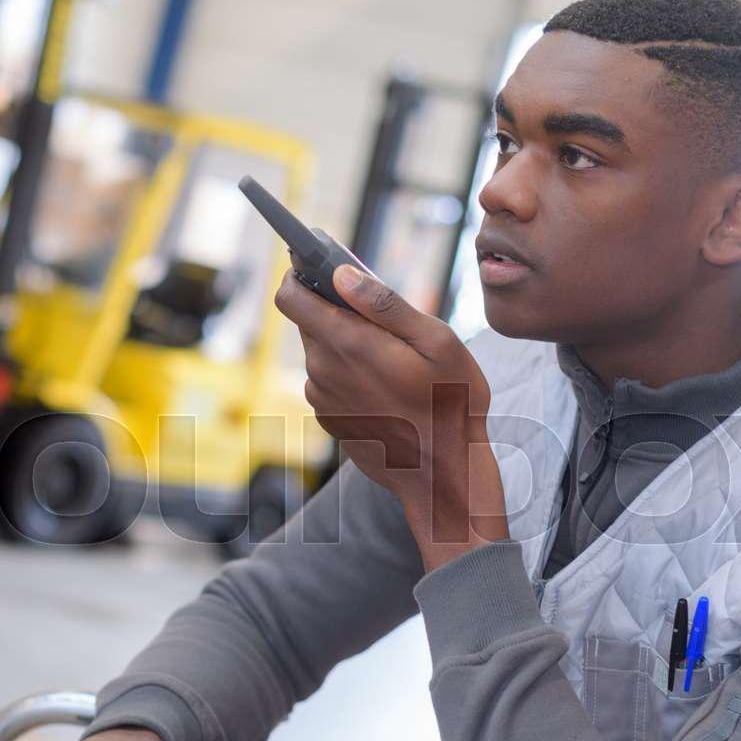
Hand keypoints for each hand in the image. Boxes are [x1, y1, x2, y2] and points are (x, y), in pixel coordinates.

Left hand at [275, 265, 508, 569]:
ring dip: (347, 345)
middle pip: (309, 321)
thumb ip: (385, 304)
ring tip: (393, 360)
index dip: (298, 275)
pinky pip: (330, 380)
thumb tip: (342, 274)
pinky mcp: (329, 418)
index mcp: (346, 343)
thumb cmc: (451, 404)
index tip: (318, 266)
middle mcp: (322, 369)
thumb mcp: (437, 341)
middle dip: (336, 310)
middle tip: (381, 321)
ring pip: (322, 351)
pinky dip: (350, 374)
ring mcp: (322, 397)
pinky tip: (386, 388)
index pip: (289, 297)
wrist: (443, 474)